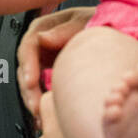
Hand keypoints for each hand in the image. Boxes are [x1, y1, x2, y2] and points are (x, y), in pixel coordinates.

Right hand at [16, 7, 95, 126]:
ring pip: (28, 80)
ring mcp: (42, 56)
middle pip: (25, 67)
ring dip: (32, 98)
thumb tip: (42, 38)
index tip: (31, 82)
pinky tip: (42, 115)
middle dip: (28, 89)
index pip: (28, 47)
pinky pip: (38, 86)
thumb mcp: (84, 23)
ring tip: (39, 114)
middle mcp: (39, 42)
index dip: (28, 65)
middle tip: (35, 106)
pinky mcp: (47, 70)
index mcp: (43, 27)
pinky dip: (39, 100)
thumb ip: (64, 30)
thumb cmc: (98, 23)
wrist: (112, 31)